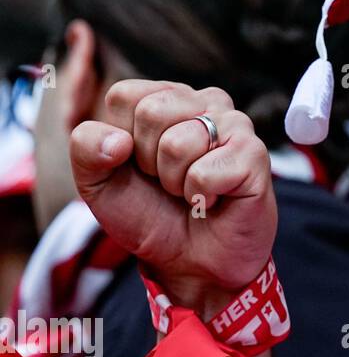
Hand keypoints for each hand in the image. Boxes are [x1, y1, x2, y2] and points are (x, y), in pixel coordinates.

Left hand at [69, 80, 276, 313]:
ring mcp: (235, 125)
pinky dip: (200, 198)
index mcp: (166, 98)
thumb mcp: (98, 184)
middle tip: (168, 182)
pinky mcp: (255, 155)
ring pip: (180, 142)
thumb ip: (86, 150)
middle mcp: (205, 102)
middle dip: (149, 162)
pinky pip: (206, 173)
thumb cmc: (150, 215)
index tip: (139, 165)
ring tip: (191, 191)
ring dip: (175, 183)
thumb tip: (117, 140)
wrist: (189, 262)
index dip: (121, 140)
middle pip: (152, 112)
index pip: (125, 95)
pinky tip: (214, 200)